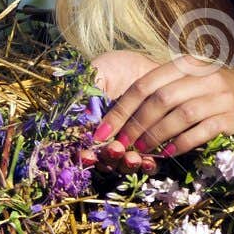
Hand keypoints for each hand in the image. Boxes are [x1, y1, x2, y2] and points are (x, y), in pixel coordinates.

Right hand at [87, 50, 165, 172]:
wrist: (152, 67)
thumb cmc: (119, 68)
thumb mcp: (99, 73)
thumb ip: (87, 91)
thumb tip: (82, 115)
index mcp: (90, 126)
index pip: (83, 147)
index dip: (83, 155)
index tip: (87, 154)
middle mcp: (107, 140)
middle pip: (103, 160)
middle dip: (107, 159)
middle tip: (115, 150)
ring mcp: (128, 145)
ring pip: (124, 164)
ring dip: (126, 164)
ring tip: (132, 158)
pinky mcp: (151, 146)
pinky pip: (148, 163)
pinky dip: (148, 165)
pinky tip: (150, 160)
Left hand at [92, 55, 233, 158]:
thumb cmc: (216, 95)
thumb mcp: (191, 82)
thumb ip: (163, 90)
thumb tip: (119, 117)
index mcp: (186, 65)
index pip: (145, 84)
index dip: (121, 109)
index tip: (102, 131)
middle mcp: (204, 76)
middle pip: (161, 98)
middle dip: (136, 124)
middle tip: (121, 146)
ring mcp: (221, 96)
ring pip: (181, 114)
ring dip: (157, 135)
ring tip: (142, 151)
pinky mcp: (233, 117)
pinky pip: (203, 130)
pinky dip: (183, 142)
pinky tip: (169, 153)